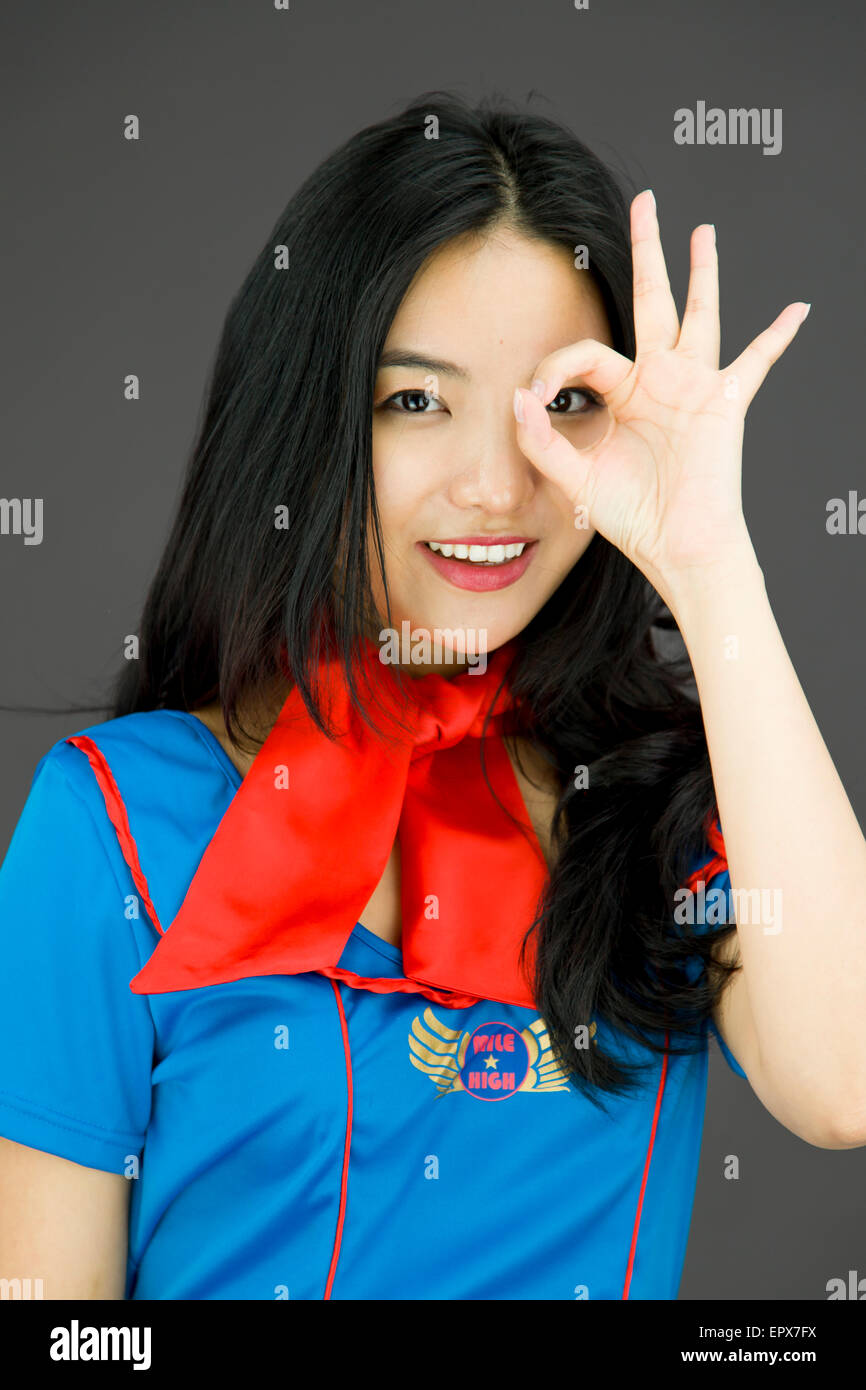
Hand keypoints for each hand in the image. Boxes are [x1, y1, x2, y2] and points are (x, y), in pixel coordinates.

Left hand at [513, 189, 809, 598]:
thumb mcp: (573, 479)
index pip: (586, 354)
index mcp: (622, 395)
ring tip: (702, 231)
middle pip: (653, 301)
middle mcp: (660, 381)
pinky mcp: (725, 403)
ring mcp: (695, 387)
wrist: (676, 548)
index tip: (535, 400)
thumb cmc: (632, 517)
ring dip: (703, 272)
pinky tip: (798, 310)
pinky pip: (757, 362)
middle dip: (648, 251)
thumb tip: (518, 395)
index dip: (554, 368)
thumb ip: (541, 440)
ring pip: (700, 314)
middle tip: (646, 204)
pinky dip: (777, 337)